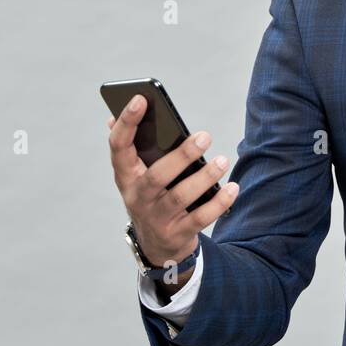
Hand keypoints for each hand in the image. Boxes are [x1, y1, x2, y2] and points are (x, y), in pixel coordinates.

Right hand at [106, 95, 238, 275]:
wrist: (157, 246)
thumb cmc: (151, 198)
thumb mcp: (136, 176)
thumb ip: (131, 149)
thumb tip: (112, 117)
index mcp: (125, 176)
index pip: (118, 147)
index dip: (126, 123)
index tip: (140, 99)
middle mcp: (137, 197)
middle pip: (157, 176)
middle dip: (181, 155)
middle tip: (205, 136)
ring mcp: (157, 218)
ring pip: (181, 197)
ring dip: (205, 177)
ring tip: (223, 160)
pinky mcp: (177, 234)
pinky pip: (201, 218)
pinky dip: (219, 203)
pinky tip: (233, 187)